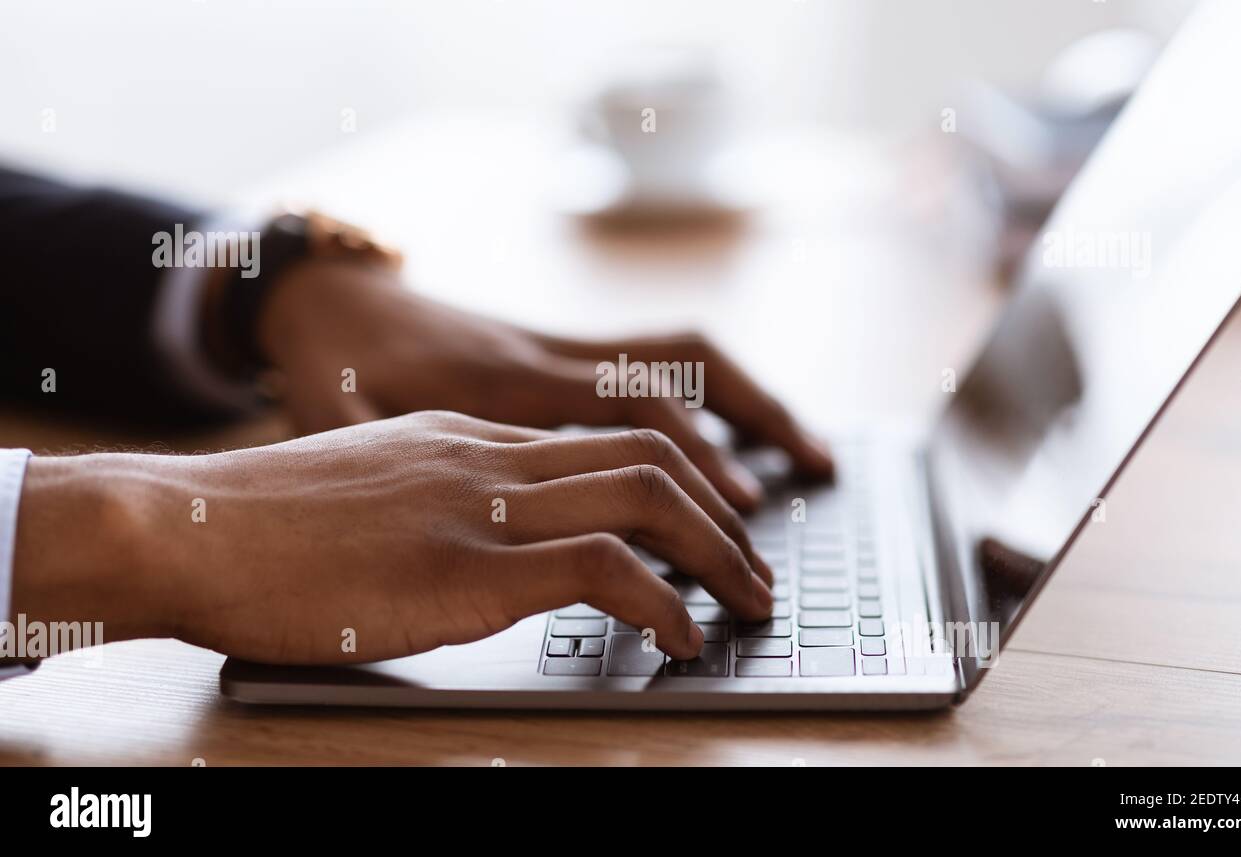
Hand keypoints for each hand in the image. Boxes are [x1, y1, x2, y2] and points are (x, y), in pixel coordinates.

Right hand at [13, 412, 774, 663]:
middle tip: (757, 567)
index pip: (611, 434)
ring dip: (719, 552)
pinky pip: (602, 570)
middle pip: (652, 455)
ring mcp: (481, 505)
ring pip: (646, 497)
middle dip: (726, 512)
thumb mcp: (372, 486)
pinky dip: (663, 603)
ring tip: (750, 601)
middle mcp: (490, 454)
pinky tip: (680, 639)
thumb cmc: (262, 525)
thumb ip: (441, 500)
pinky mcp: (463, 566)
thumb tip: (491, 544)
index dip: (685, 475)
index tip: (717, 520)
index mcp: (471, 436)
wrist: (183, 526)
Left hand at [257, 260, 832, 511]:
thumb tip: (450, 526)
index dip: (688, 466)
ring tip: (808, 452)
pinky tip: (739, 437)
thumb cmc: (333, 373)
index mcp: (504, 382)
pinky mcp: (562, 349)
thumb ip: (406, 467)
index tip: (730, 519)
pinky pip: (656, 361)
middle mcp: (549, 355)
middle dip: (757, 419)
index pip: (627, 412)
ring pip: (681, 356)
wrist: (327, 300)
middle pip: (680, 368)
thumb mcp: (354, 425)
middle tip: (816, 473)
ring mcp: (561, 345)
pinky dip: (711, 397)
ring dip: (751, 401)